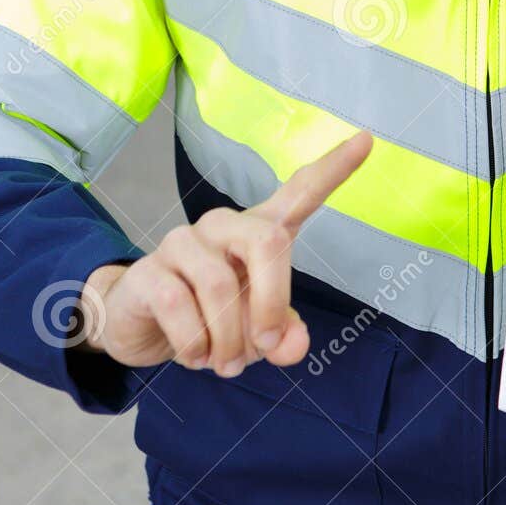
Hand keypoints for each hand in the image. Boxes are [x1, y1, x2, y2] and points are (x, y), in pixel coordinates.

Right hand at [75, 131, 373, 376]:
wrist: (139, 323)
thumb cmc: (209, 314)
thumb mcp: (254, 329)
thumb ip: (282, 332)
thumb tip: (291, 344)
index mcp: (259, 231)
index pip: (300, 190)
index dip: (333, 168)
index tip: (367, 140)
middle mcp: (223, 226)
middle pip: (267, 242)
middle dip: (272, 302)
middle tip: (265, 347)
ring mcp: (183, 243)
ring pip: (220, 286)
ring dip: (228, 340)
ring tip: (224, 363)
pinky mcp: (148, 270)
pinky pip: (180, 307)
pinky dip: (194, 344)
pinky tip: (194, 356)